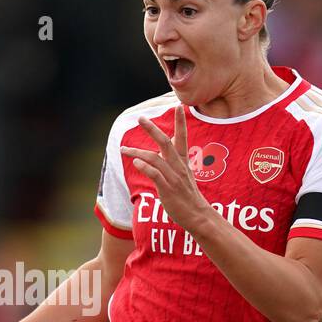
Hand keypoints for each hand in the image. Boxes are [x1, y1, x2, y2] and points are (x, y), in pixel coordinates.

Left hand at [120, 106, 210, 229]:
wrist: (197, 215)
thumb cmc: (187, 196)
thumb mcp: (182, 176)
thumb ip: (170, 163)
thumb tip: (158, 153)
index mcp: (183, 162)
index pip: (182, 138)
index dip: (181, 122)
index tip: (179, 106)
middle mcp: (179, 167)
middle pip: (166, 143)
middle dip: (153, 130)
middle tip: (140, 118)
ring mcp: (174, 178)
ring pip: (155, 158)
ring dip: (138, 152)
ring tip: (123, 149)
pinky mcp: (168, 189)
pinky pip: (156, 175)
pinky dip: (146, 167)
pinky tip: (136, 163)